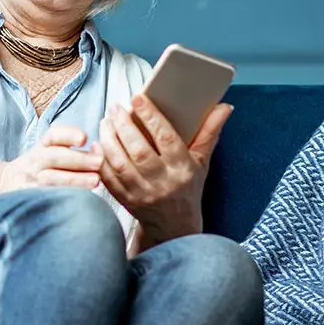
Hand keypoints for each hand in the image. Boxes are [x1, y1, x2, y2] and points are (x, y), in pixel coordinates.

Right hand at [0, 125, 104, 198]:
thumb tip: (99, 154)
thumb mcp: (47, 155)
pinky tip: (78, 199)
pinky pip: (42, 197)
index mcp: (40, 148)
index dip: (68, 134)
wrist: (1, 185)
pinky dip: (59, 197)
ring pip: (49, 178)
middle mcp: (32, 162)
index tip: (84, 138)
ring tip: (95, 181)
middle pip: (53, 156)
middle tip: (99, 162)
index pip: (53, 136)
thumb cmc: (36, 171)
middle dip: (78, 159)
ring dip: (73, 179)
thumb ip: (72, 154)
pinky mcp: (24, 198)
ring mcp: (26, 180)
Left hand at [96, 95, 231, 245]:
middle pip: (139, 150)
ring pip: (120, 163)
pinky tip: (98, 144)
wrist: (174, 226)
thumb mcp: (202, 161)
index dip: (151, 117)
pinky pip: (109, 178)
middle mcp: (162, 181)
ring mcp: (142, 193)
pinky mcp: (125, 200)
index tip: (137, 98)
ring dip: (109, 140)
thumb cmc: (188, 187)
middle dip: (124, 125)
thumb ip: (209, 132)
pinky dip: (101, 160)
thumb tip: (225, 107)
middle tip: (115, 107)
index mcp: (183, 168)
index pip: (166, 138)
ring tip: (105, 121)